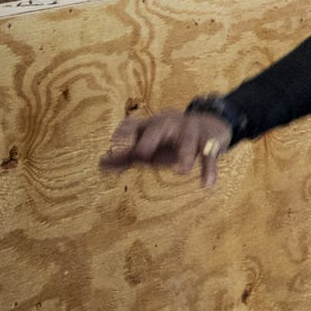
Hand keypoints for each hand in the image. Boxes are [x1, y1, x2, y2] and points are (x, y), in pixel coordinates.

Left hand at [103, 108, 234, 188]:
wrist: (210, 124)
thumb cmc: (171, 139)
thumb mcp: (150, 144)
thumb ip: (126, 155)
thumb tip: (99, 165)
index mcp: (152, 125)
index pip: (135, 126)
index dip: (125, 132)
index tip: (114, 140)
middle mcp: (170, 125)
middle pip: (159, 128)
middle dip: (150, 140)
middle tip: (141, 155)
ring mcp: (192, 132)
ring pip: (188, 142)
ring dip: (185, 156)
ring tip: (181, 172)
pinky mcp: (210, 143)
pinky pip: (210, 157)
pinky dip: (209, 170)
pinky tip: (207, 185)